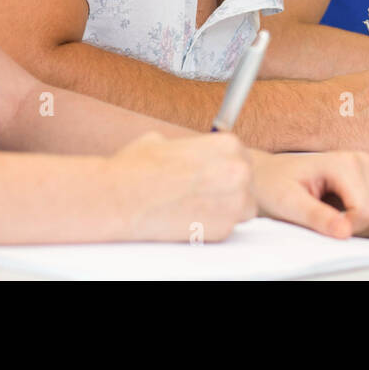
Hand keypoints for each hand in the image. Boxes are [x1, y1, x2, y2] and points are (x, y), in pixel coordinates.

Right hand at [107, 132, 255, 241]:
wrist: (122, 197)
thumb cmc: (138, 167)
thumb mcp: (165, 140)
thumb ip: (189, 147)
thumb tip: (185, 152)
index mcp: (229, 143)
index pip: (240, 157)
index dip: (224, 168)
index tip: (210, 175)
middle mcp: (239, 170)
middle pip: (247, 182)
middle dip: (228, 188)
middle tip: (203, 193)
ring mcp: (235, 201)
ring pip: (243, 207)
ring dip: (226, 208)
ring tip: (196, 207)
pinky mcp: (224, 229)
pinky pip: (228, 228)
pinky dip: (212, 226)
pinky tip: (189, 219)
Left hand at [250, 150, 368, 238]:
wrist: (266, 174)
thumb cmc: (273, 184)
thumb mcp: (288, 202)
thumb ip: (317, 217)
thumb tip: (344, 231)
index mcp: (345, 163)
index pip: (367, 211)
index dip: (348, 230)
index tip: (324, 229)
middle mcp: (362, 162)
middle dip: (353, 229)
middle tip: (324, 222)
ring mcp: (368, 171)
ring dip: (358, 227)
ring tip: (328, 216)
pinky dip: (360, 223)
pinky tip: (338, 213)